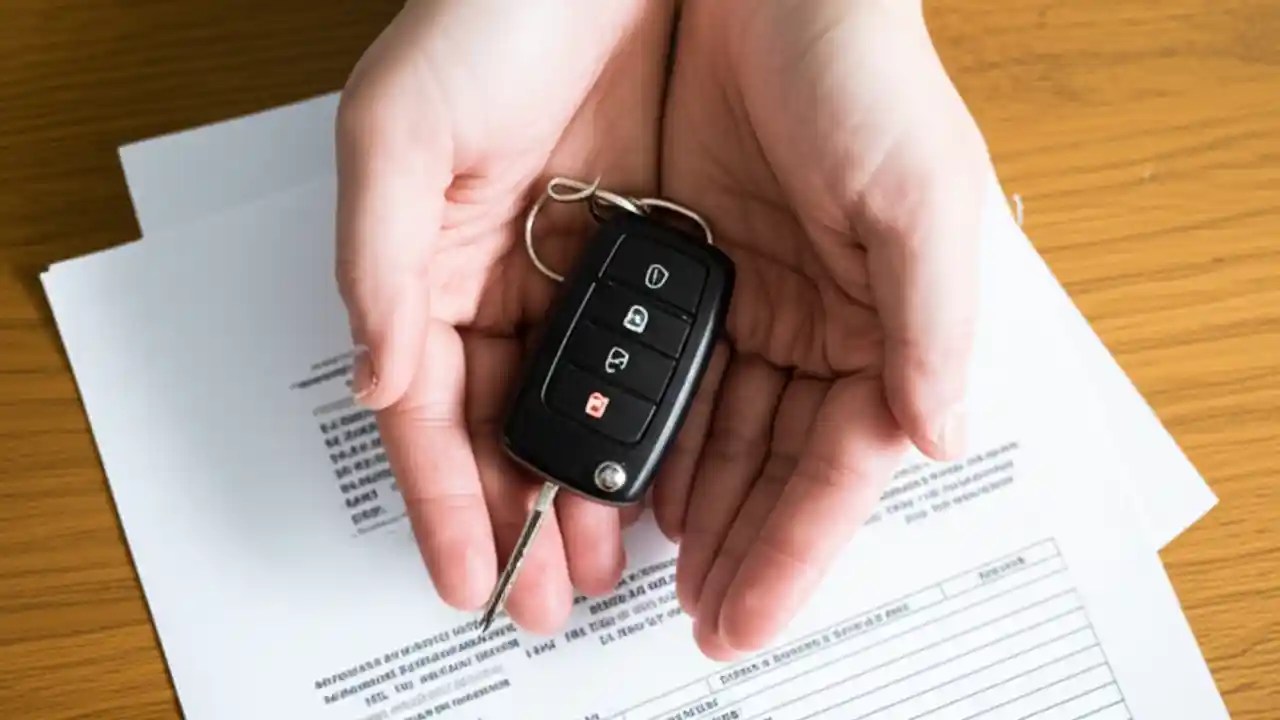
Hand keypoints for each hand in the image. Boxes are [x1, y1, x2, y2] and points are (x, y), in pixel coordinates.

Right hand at [335, 0, 673, 632]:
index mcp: (432, 266)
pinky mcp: (655, 249)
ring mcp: (579, 270)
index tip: (469, 576)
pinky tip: (666, 473)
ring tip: (609, 560)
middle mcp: (503, 281)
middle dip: (522, 518)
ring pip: (580, 408)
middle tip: (548, 593)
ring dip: (590, 487)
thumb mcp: (402, 128)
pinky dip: (650, 423)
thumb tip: (376, 379)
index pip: (428, 411)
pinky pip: (651, 358)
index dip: (443, 500)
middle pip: (504, 427)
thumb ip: (379, 261)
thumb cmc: (493, 11)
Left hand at [655, 0, 992, 658]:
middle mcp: (822, 325)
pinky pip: (668, 373)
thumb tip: (934, 438)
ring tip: (651, 573)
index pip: (839, 467)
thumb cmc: (861, 70)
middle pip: (775, 466)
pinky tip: (629, 480)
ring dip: (691, 505)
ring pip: (720, 432)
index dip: (796, 548)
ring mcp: (753, 301)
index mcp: (886, 324)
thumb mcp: (918, 193)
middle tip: (698, 618)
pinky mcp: (691, 268)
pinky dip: (652, 432)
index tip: (748, 618)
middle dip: (740, 548)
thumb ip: (931, 323)